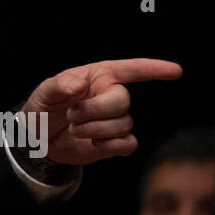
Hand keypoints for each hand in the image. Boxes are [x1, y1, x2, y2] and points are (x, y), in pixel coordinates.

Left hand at [20, 58, 181, 165]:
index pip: (131, 69)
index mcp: (98, 76)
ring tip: (75, 128)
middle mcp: (110, 95)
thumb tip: (78, 85)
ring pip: (124, 123)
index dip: (154, 68)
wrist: (39, 140)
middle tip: (72, 115)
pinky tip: (94, 143)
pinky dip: (110, 146)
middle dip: (95, 110)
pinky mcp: (115, 142)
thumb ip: (58, 86)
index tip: (176, 71)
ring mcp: (115, 119)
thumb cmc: (42, 108)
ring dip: (95, 129)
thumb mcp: (43, 93)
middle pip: (123, 100)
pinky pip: (128, 144)